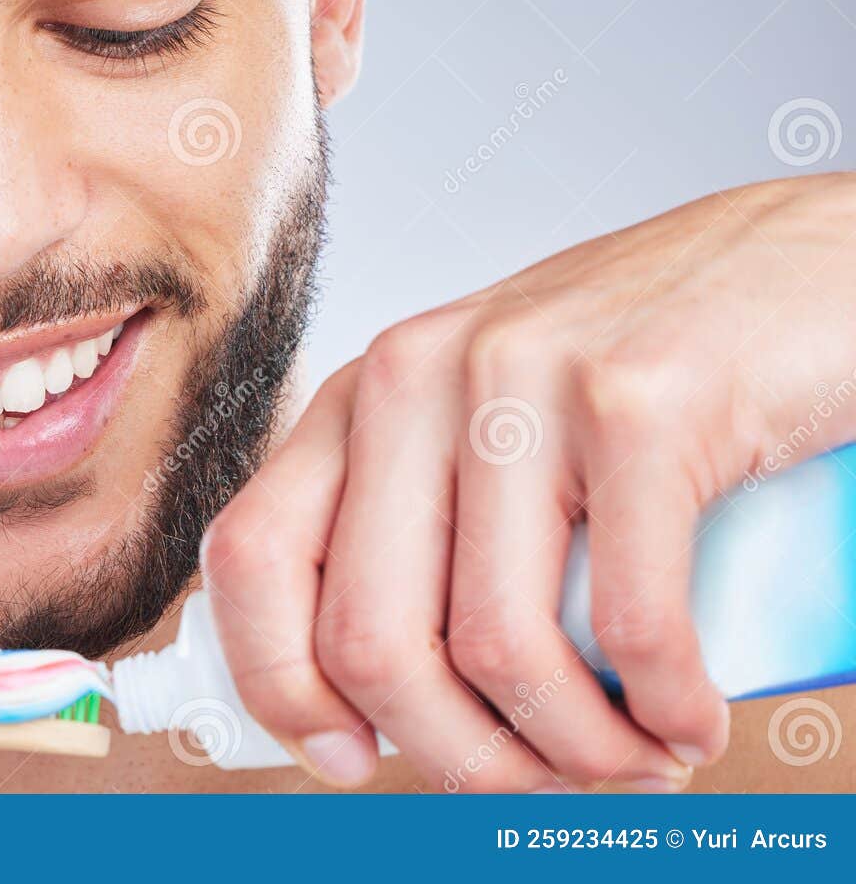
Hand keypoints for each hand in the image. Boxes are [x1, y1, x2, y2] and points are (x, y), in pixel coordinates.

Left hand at [203, 173, 855, 790]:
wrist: (801, 269)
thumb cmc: (643, 377)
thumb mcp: (492, 437)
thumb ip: (423, 531)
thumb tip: (373, 708)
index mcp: (361, 397)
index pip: (250, 559)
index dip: (280, 687)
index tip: (349, 760)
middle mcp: (415, 376)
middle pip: (367, 638)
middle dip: (454, 756)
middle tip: (537, 780)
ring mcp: (522, 380)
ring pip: (494, 647)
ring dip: (570, 752)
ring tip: (633, 758)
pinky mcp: (640, 402)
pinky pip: (627, 622)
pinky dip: (663, 711)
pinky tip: (690, 721)